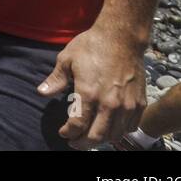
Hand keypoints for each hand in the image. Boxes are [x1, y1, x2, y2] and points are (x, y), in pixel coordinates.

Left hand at [38, 24, 145, 149]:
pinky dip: (120, 131)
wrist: (121, 37)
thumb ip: (55, 80)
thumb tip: (41, 93)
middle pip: (96, 137)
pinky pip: (130, 126)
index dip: (68, 133)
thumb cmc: (92, 45)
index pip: (77, 126)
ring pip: (114, 135)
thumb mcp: (67, 60)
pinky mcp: (139, 102)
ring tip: (90, 135)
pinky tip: (110, 127)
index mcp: (88, 94)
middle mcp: (109, 104)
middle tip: (74, 142)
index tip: (63, 133)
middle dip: (82, 143)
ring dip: (101, 139)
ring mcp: (126, 105)